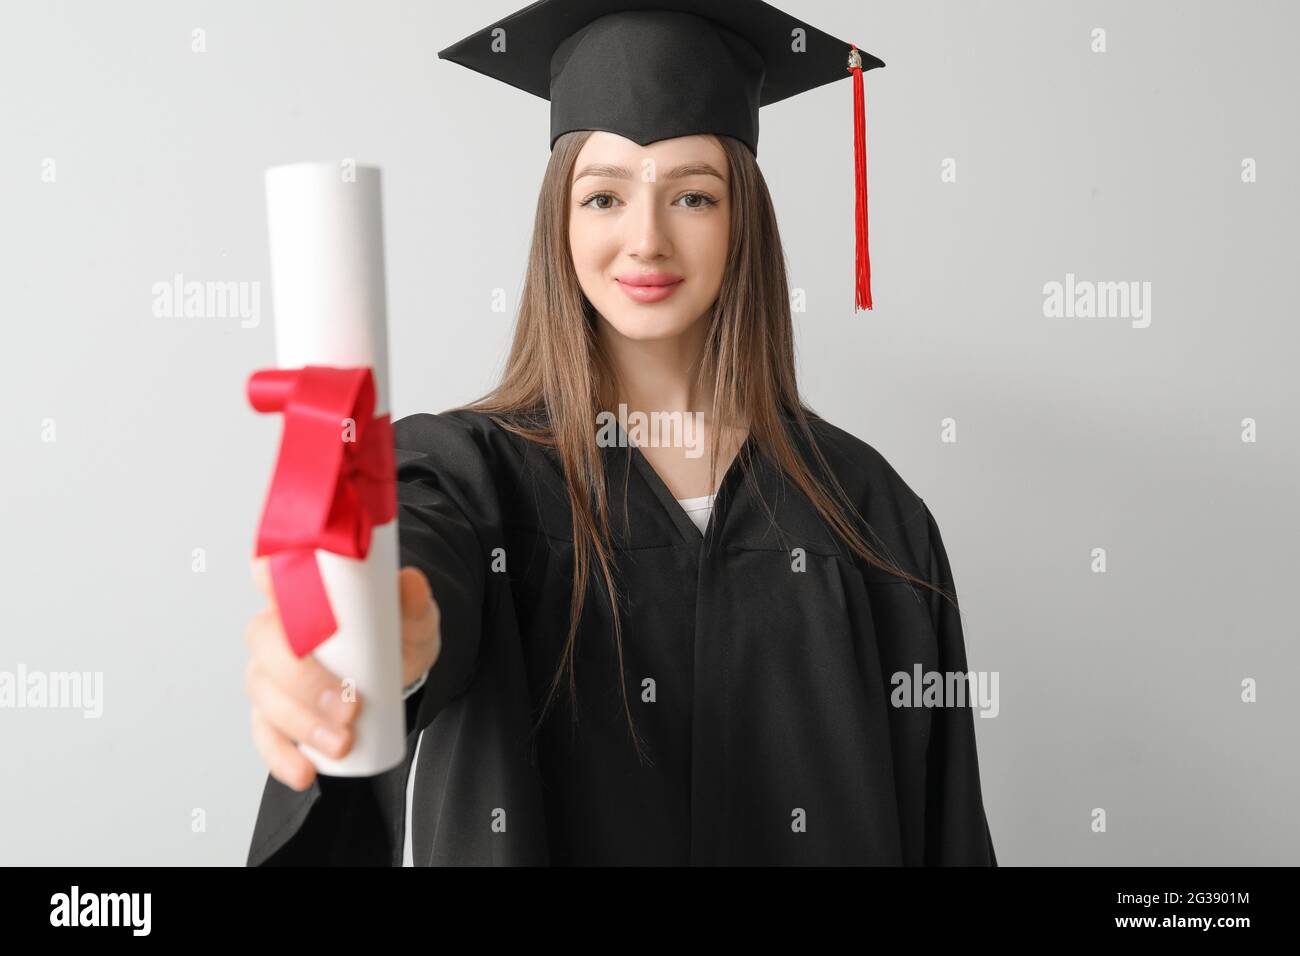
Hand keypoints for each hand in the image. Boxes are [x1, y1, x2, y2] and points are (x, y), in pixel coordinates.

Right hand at [244, 556, 442, 790]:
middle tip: (348, 704)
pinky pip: (264, 732)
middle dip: (303, 679)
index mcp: (303, 589)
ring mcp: (271, 670)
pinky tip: (304, 772)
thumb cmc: (394, 632)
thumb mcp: (413, 615)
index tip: (284, 594)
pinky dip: (281, 755)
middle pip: (265, 642)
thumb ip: (414, 600)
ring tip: (343, 742)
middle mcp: (279, 626)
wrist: (398, 667)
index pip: (270, 568)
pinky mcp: (274, 710)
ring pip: (264, 691)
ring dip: (300, 722)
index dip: (269, 577)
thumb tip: (410, 581)